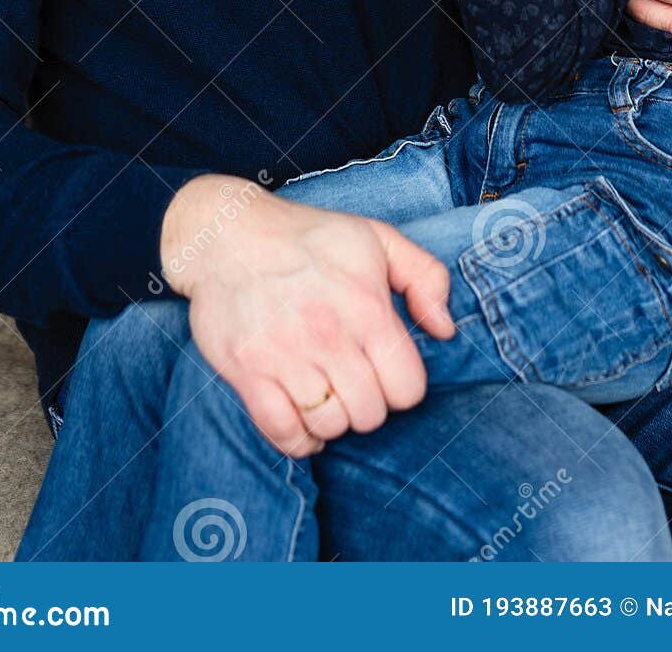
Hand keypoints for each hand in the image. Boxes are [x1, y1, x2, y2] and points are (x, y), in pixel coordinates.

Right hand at [160, 175, 454, 457]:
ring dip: (331, 419)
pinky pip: (283, 433)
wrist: (227, 234)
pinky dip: (296, 438)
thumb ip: (426, 277)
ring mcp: (285, 356)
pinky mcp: (248, 371)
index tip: (382, 368)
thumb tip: (445, 330)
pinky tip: (299, 415)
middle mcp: (328, 335)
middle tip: (350, 379)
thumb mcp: (377, 238)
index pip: (408, 389)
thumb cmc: (308, 236)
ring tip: (324, 392)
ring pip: (329, 427)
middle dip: (366, 404)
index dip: (400, 385)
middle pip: (370, 415)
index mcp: (367, 306)